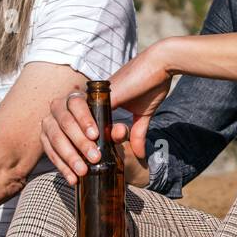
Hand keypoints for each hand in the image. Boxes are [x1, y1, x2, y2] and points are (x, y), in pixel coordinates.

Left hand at [40, 42, 171, 184]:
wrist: (161, 64)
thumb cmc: (153, 84)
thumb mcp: (144, 114)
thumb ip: (138, 132)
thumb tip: (140, 153)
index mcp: (102, 102)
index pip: (85, 128)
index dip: (82, 147)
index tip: (83, 165)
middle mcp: (95, 99)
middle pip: (76, 129)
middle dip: (75, 152)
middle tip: (78, 173)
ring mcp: (97, 96)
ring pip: (79, 126)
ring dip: (81, 147)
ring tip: (84, 167)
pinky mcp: (105, 96)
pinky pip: (91, 119)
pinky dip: (88, 136)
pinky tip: (88, 153)